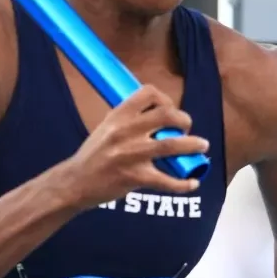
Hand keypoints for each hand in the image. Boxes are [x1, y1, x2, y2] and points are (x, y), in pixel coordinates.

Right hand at [63, 85, 209, 207]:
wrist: (74, 182)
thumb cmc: (92, 156)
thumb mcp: (106, 128)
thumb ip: (129, 120)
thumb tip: (158, 116)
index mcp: (118, 116)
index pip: (148, 94)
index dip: (166, 99)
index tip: (170, 110)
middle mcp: (126, 132)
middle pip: (167, 116)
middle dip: (184, 121)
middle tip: (187, 129)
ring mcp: (131, 155)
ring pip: (172, 146)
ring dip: (193, 145)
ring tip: (202, 147)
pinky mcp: (135, 177)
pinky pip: (166, 181)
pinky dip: (183, 183)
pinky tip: (192, 183)